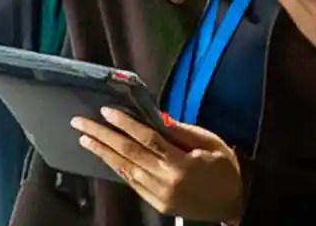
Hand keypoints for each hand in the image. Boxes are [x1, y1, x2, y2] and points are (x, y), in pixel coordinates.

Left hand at [72, 107, 243, 222]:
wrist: (234, 202)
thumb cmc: (225, 167)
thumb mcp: (208, 142)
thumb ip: (180, 131)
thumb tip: (155, 117)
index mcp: (180, 164)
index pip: (145, 139)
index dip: (124, 123)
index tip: (106, 111)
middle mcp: (165, 181)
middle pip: (128, 154)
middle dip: (102, 136)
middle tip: (81, 123)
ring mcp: (159, 195)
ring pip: (125, 170)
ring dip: (103, 153)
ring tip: (85, 139)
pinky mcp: (157, 204)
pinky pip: (132, 183)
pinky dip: (117, 168)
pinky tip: (105, 157)